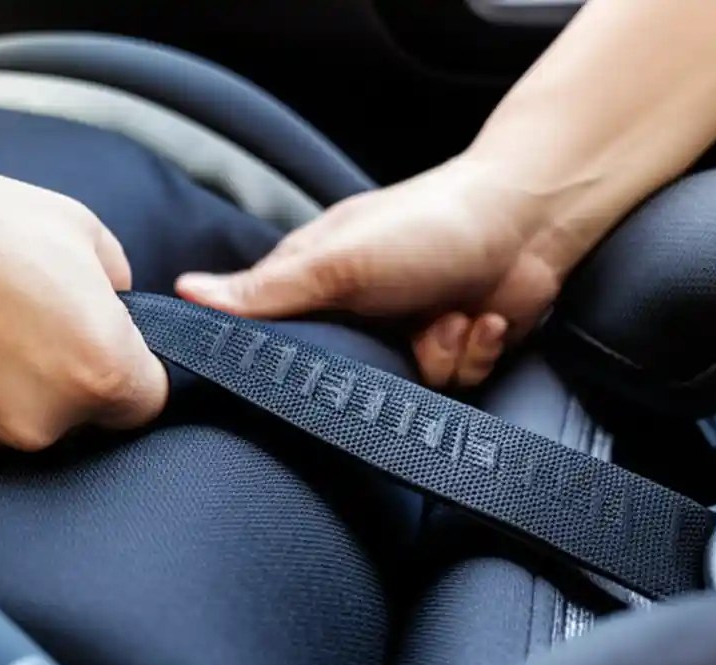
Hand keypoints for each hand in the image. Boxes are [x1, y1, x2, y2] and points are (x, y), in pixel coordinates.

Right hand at [0, 151, 166, 463]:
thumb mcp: (77, 228)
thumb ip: (117, 287)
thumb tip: (118, 314)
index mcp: (98, 371)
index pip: (144, 404)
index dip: (124, 371)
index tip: (93, 344)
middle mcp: (41, 425)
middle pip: (74, 423)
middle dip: (57, 381)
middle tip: (9, 320)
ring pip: (8, 432)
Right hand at [176, 157, 596, 386]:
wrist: (529, 221)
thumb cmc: (428, 223)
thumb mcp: (337, 261)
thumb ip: (265, 291)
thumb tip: (186, 294)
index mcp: (313, 280)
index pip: (265, 335)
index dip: (272, 360)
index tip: (290, 373)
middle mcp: (352, 309)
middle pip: (334, 377)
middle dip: (372, 370)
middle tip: (392, 339)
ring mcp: (401, 331)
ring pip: (399, 391)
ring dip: (436, 357)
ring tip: (449, 316)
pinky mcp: (448, 349)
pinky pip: (449, 385)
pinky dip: (472, 353)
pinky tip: (480, 320)